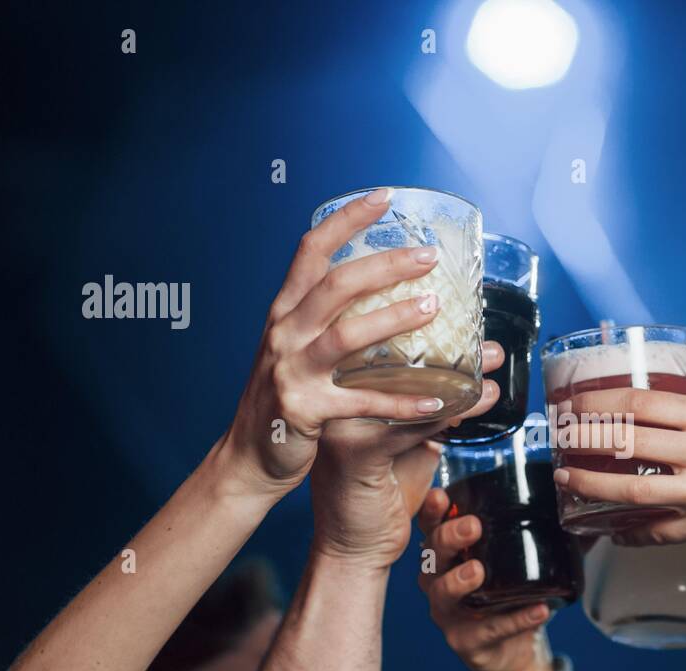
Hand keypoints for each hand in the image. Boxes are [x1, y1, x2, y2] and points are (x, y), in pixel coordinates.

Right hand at [215, 190, 460, 502]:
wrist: (248, 457)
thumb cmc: (281, 400)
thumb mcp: (291, 347)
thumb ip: (320, 317)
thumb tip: (371, 283)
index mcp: (284, 312)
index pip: (311, 250)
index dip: (346, 219)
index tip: (383, 197)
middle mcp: (284, 334)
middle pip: (335, 285)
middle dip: (385, 265)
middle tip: (429, 256)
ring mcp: (292, 371)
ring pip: (347, 336)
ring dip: (395, 319)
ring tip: (434, 310)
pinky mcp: (305, 411)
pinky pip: (362, 403)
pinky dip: (402, 402)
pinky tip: (437, 400)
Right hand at [309, 344, 504, 569]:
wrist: (351, 548)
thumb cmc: (378, 491)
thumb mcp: (402, 442)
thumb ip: (424, 411)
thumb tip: (467, 380)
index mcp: (341, 390)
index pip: (385, 349)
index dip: (429, 337)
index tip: (470, 329)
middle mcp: (335, 400)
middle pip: (395, 361)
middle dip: (451, 352)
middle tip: (492, 350)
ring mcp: (340, 424)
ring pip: (406, 390)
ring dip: (459, 383)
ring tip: (494, 378)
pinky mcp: (355, 452)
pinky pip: (407, 426)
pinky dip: (444, 415)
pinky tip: (471, 408)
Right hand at [416, 488, 553, 670]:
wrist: (515, 652)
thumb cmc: (509, 598)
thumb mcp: (515, 565)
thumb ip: (535, 536)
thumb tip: (574, 507)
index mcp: (447, 557)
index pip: (431, 528)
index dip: (431, 511)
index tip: (440, 495)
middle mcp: (438, 582)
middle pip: (432, 557)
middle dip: (448, 538)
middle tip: (473, 527)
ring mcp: (448, 615)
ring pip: (443, 595)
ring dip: (459, 580)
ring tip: (478, 570)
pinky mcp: (466, 642)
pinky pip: (489, 630)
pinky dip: (515, 620)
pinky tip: (539, 610)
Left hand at [552, 389, 685, 559]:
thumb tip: (652, 418)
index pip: (640, 401)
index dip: (598, 402)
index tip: (574, 404)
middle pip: (625, 439)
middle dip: (582, 438)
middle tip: (558, 439)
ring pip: (629, 487)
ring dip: (589, 484)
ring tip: (566, 479)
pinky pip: (654, 530)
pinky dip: (626, 531)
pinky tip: (609, 529)